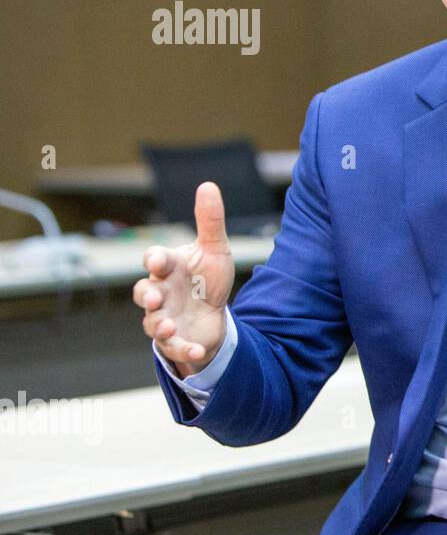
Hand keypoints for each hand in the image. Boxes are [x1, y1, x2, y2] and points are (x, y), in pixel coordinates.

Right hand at [132, 181, 234, 375]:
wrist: (214, 312)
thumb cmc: (207, 277)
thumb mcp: (214, 249)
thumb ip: (209, 221)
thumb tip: (207, 185)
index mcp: (168, 267)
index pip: (153, 259)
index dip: (154, 260)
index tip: (158, 261)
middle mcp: (161, 292)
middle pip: (143, 293)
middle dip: (147, 295)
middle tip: (155, 297)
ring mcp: (165, 317)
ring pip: (153, 323)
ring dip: (159, 326)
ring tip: (170, 325)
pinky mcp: (177, 339)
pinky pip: (175, 347)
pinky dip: (184, 349)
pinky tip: (198, 349)